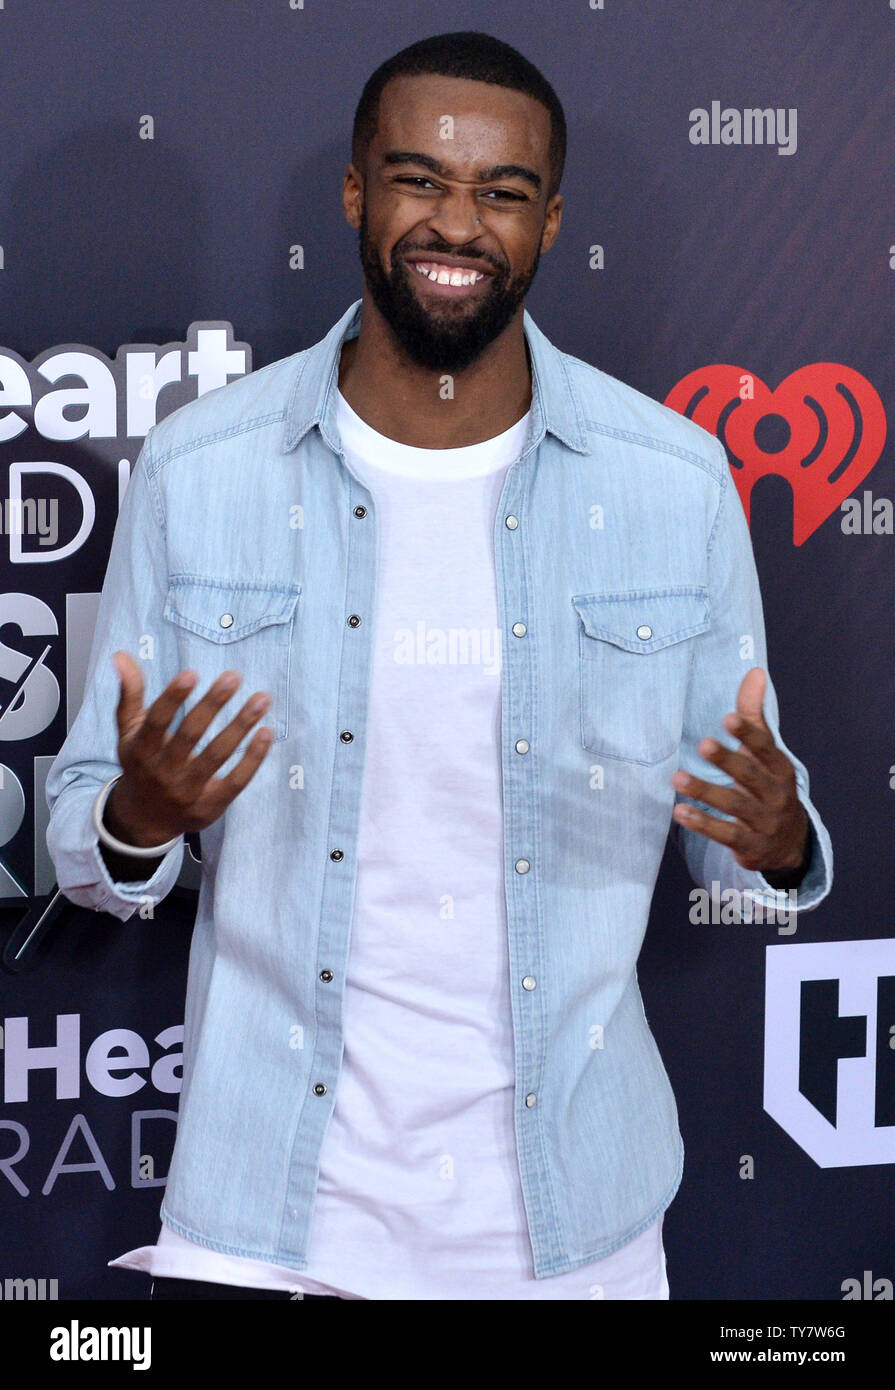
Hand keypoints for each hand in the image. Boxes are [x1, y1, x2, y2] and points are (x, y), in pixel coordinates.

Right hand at [104, 650, 273, 846]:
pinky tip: (266, 733)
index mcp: (141, 750)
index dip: (172, 698)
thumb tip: (122, 655)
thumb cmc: (142, 764)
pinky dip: (253, 758)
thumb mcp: (129, 732)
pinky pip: (236, 781)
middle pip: (190, 735)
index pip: (155, 721)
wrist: (146, 820)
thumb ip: (130, 694)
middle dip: (212, 704)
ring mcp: (188, 791)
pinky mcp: (211, 805)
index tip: (191, 674)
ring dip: (240, 725)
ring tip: (261, 699)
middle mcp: (163, 772)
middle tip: (234, 676)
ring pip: (217, 755)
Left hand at [670, 666, 810, 873]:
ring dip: (706, 792)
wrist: (789, 844)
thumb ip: (754, 716)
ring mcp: (765, 822)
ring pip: (735, 806)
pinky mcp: (750, 845)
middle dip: (728, 760)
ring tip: (677, 778)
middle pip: (751, 776)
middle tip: (703, 744)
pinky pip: (726, 834)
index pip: (766, 748)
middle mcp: (776, 795)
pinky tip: (679, 811)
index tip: (728, 717)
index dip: (748, 734)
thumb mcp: (765, 754)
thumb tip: (754, 671)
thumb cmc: (768, 786)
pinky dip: (703, 823)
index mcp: (780, 768)